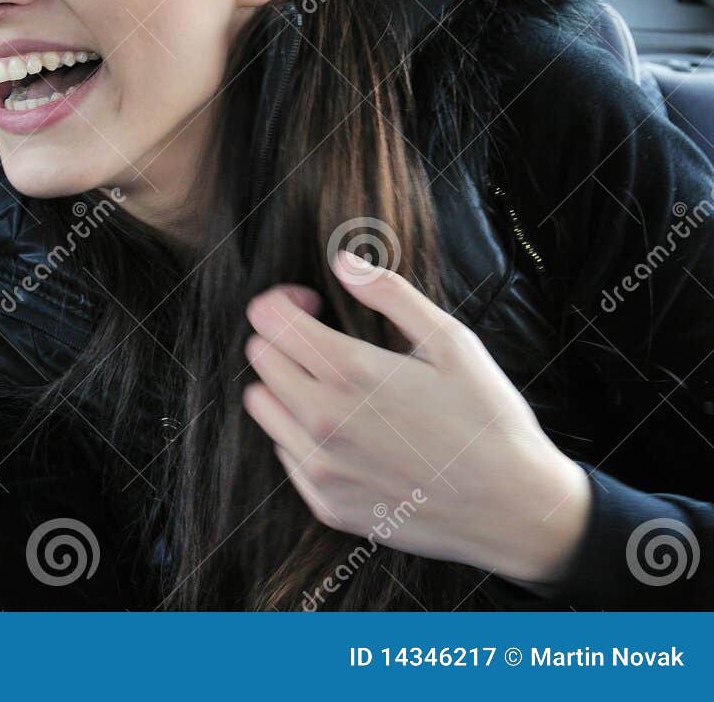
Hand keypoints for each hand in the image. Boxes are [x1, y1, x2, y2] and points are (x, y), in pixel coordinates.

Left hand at [241, 250, 592, 586]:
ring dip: (283, 387)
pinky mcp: (325, 504)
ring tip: (331, 388)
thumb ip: (390, 294)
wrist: (515, 511)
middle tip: (322, 342)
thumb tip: (343, 262)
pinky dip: (300, 435)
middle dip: (282, 339)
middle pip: (258, 358)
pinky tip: (345, 433)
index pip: (267, 319)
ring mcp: (320, 468)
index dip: (284, 301)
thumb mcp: (453, 342)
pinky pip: (284, 454)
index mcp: (350, 373)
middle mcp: (322, 422)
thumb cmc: (490, 420)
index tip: (312, 305)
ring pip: (262, 407)